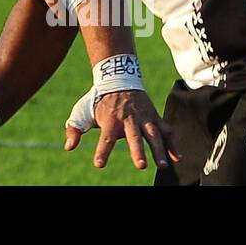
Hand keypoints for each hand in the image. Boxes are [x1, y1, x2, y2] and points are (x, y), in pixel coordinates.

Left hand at [64, 88, 179, 169]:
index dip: (102, 151)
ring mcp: (144, 118)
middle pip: (133, 136)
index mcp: (110, 120)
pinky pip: (166, 130)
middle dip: (137, 150)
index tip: (99, 164)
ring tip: (162, 166)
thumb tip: (68, 147)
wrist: (119, 78)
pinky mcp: (154, 117)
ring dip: (159, 150)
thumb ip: (75, 129)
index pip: (105, 138)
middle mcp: (128, 119)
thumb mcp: (83, 110)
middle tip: (140, 166)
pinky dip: (172, 144)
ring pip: (153, 134)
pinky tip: (177, 157)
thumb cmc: (99, 100)